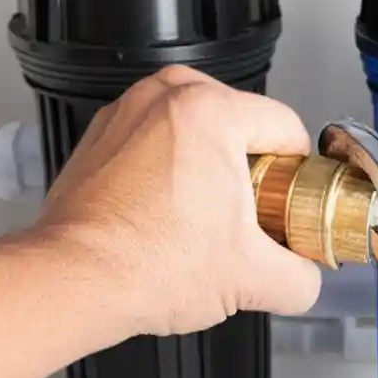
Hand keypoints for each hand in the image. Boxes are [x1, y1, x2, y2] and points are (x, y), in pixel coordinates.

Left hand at [33, 66, 321, 337]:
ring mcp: (127, 112)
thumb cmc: (145, 264)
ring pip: (196, 131)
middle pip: (241, 125)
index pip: (287, 128)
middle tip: (245, 219)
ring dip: (209, 169)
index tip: (287, 203)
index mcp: (210, 110)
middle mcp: (165, 97)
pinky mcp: (102, 137)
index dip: (298, 174)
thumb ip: (300, 277)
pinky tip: (167, 216)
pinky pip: (156, 143)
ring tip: (204, 221)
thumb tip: (303, 277)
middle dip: (250, 172)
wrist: (74, 280)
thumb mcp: (253, 279)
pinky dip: (169, 171)